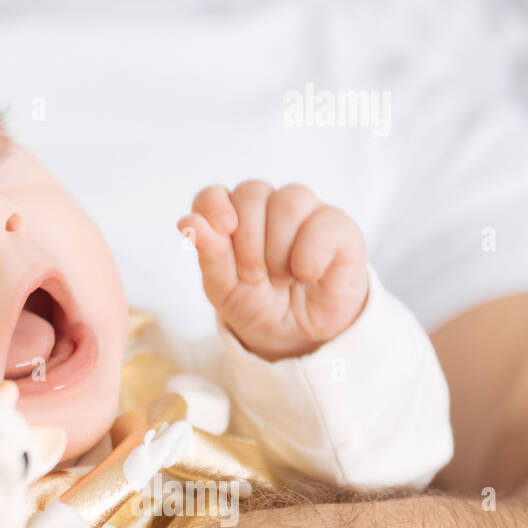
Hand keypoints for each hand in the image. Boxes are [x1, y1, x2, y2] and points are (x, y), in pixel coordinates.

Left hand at [178, 180, 368, 360]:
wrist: (299, 335)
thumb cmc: (258, 304)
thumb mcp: (225, 289)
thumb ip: (209, 254)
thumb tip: (187, 222)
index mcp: (233, 217)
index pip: (214, 195)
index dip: (214, 207)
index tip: (224, 230)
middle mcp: (268, 206)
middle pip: (251, 192)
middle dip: (248, 240)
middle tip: (253, 276)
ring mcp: (306, 212)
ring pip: (289, 201)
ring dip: (278, 248)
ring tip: (281, 278)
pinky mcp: (339, 227)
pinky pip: (323, 222)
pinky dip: (309, 255)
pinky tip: (308, 274)